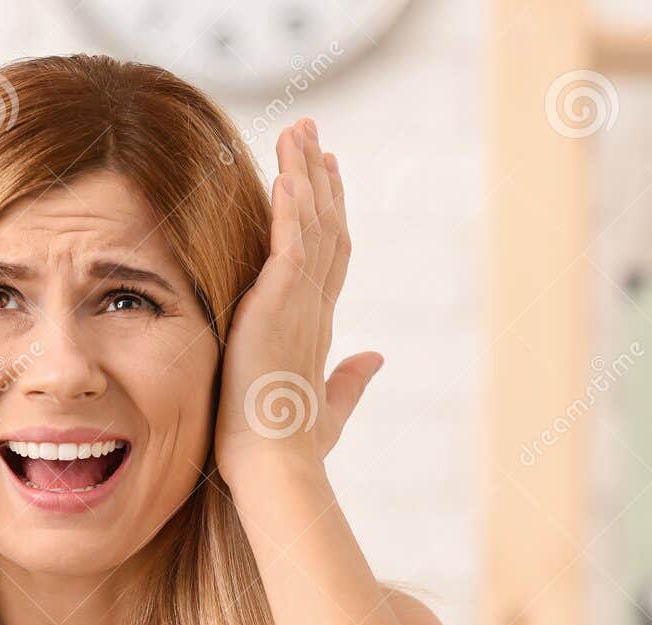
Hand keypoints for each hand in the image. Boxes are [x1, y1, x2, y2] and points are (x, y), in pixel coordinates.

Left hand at [213, 118, 382, 486]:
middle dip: (318, 178)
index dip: (331, 212)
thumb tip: (374, 358)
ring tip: (297, 131)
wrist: (276, 466)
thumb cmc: (294, 446)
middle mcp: (315, 309)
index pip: (330, 256)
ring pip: (309, 226)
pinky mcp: (278, 309)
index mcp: (319, 327)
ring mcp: (300, 306)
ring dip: (302, 175)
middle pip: (326, 227)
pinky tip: (286, 174)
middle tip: (312, 133)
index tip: (327, 174)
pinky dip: (288, 210)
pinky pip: (289, 247)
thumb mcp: (327, 406)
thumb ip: (351, 379)